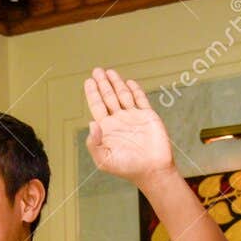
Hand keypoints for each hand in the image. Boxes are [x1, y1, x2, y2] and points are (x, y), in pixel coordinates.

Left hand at [84, 67, 173, 184]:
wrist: (152, 170)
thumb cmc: (127, 168)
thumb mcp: (104, 160)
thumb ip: (94, 143)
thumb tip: (91, 123)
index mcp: (107, 129)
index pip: (97, 107)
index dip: (92, 93)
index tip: (89, 81)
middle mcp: (119, 121)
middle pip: (108, 97)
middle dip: (102, 84)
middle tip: (97, 71)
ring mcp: (133, 117)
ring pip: (123, 95)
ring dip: (117, 83)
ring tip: (109, 72)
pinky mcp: (148, 117)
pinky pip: (141, 100)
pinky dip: (135, 90)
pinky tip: (129, 82)